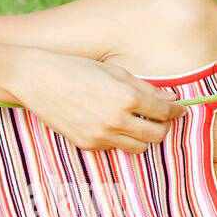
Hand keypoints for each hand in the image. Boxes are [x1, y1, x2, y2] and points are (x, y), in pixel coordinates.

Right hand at [12, 53, 188, 154]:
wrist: (37, 80)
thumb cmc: (76, 68)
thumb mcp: (114, 71)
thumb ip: (144, 87)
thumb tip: (170, 98)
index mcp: (126, 97)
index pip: (165, 112)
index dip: (176, 110)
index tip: (179, 108)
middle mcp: (116, 120)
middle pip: (156, 135)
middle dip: (163, 126)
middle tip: (161, 117)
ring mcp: (101, 136)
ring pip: (138, 147)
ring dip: (144, 136)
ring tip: (138, 122)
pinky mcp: (87, 145)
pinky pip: (114, 147)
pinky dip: (120, 138)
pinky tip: (113, 124)